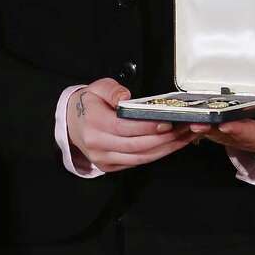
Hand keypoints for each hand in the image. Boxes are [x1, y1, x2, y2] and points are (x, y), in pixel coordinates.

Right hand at [67, 77, 193, 171]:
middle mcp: (98, 145)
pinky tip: (170, 145)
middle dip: (164, 139)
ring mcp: (104, 159)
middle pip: (137, 145)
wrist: (71, 123)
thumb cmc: (87, 105)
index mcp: (94, 124)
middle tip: (183, 129)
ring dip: (165, 149)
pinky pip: (137, 162)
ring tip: (183, 137)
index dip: (148, 126)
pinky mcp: (110, 166)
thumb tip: (125, 96)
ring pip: (140, 157)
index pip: (126, 128)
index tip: (167, 121)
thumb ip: (112, 90)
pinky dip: (156, 154)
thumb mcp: (96, 88)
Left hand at [189, 82, 254, 154]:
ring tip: (188, 119)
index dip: (237, 128)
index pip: (249, 133)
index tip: (226, 124)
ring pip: (210, 132)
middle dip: (210, 129)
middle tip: (198, 123)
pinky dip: (194, 121)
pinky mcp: (216, 130)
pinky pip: (205, 126)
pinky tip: (182, 116)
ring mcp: (226, 136)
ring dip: (198, 126)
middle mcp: (240, 139)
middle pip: (223, 134)